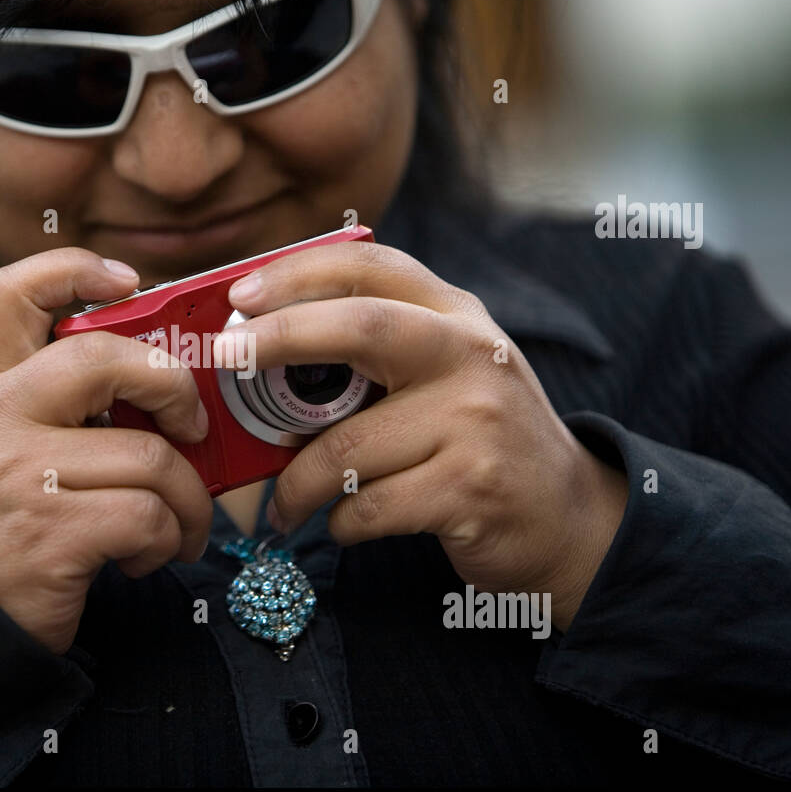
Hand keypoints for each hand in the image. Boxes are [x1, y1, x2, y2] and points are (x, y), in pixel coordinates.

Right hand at [0, 248, 213, 654]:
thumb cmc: (15, 525)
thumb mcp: (20, 450)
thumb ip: (72, 411)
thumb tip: (179, 390)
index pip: (14, 295)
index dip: (73, 269)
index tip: (130, 281)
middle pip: (104, 359)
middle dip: (174, 389)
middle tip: (193, 430)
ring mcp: (21, 476)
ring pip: (152, 459)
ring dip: (187, 503)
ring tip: (174, 528)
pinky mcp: (49, 535)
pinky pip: (149, 517)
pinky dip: (167, 543)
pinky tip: (142, 558)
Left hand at [216, 241, 628, 629]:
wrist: (566, 518)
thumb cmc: (476, 439)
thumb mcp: (445, 371)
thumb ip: (377, 348)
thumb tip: (256, 341)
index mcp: (457, 316)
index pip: (372, 267)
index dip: (297, 273)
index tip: (238, 297)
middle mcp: (473, 355)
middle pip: (361, 327)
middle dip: (279, 339)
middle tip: (224, 364)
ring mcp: (477, 422)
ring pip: (346, 445)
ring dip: (297, 483)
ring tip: (287, 502)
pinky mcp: (471, 489)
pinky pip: (365, 506)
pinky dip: (337, 522)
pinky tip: (342, 523)